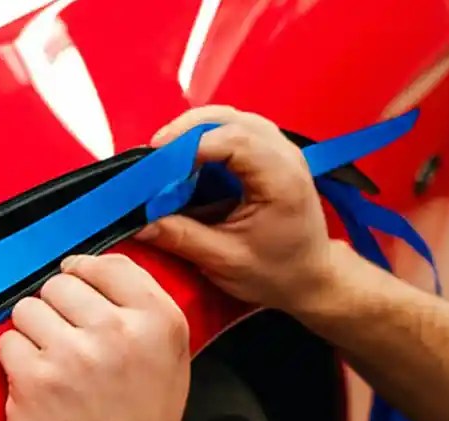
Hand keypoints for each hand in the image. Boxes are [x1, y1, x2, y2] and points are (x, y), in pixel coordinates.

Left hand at [0, 253, 189, 420]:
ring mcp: (74, 355)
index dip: (83, 274)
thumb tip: (95, 272)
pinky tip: (38, 388)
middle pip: (61, 284)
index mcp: (158, 321)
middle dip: (56, 312)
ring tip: (53, 368)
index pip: (106, 265)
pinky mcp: (35, 380)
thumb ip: (141, 312)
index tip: (75, 286)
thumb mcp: (170, 359)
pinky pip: (8, 343)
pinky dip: (16, 364)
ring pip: (28, 309)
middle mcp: (119, 332)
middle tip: (67, 346)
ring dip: (32, 335)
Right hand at [135, 106, 336, 313]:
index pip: (233, 140)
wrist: (311, 275)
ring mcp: (279, 148)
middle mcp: (284, 154)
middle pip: (230, 119)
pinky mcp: (269, 152)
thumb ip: (181, 238)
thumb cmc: (275, 272)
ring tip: (165, 155)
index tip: (155, 161)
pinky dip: (205, 137)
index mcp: (280, 179)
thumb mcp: (224, 261)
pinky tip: (186, 157)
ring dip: (194, 130)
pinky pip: (234, 128)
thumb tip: (137, 223)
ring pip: (231, 118)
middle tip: (152, 154)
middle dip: (186, 130)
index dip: (190, 145)